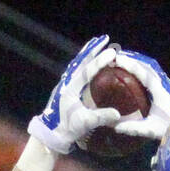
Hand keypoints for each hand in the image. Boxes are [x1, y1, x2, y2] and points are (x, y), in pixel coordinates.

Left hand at [28, 35, 120, 153]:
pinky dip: (83, 62)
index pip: (88, 70)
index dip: (100, 61)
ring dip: (87, 53)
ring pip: (78, 63)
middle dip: (93, 49)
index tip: (112, 52)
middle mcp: (67, 81)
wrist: (52, 132)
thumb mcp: (85, 123)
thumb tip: (118, 115)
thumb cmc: (67, 128)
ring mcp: (65, 83)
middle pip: (81, 60)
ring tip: (96, 43)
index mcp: (71, 87)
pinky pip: (76, 69)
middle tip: (105, 38)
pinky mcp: (66, 87)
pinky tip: (88, 60)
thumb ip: (101, 117)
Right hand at [109, 49, 169, 142]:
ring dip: (137, 65)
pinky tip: (134, 74)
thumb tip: (116, 127)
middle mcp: (162, 86)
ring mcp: (164, 88)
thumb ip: (134, 128)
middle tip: (117, 58)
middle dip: (132, 62)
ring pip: (150, 71)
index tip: (117, 60)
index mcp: (159, 92)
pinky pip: (151, 77)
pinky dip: (142, 72)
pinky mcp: (163, 93)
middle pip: (146, 68)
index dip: (130, 65)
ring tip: (124, 63)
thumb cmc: (168, 130)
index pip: (144, 73)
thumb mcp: (150, 130)